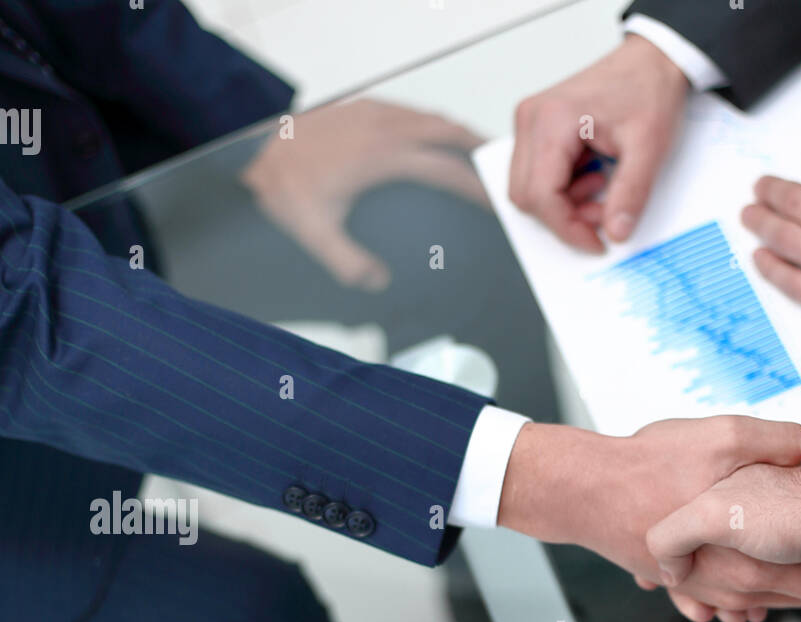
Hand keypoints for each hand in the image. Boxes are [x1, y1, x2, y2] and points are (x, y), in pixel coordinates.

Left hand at [241, 99, 486, 289]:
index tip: (493, 200)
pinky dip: (431, 123)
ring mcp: (372, 112)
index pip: (443, 169)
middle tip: (498, 167)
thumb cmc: (281, 185)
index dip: (473, 186)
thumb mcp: (312, 233)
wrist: (250, 149)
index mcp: (381, 158)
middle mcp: (382, 128)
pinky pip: (409, 110)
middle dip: (476, 149)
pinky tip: (432, 137)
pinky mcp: (360, 107)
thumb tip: (377, 282)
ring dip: (455, 132)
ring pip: (429, 116)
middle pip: (446, 130)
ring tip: (475, 151)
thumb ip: (347, 262)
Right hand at [499, 418, 800, 617]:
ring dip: (786, 586)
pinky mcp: (682, 583)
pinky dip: (742, 593)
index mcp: (751, 558)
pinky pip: (724, 601)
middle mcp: (730, 585)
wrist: (587, 490)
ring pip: (763, 602)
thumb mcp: (722, 435)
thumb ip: (776, 441)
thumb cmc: (648, 465)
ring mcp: (705, 589)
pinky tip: (753, 574)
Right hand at [509, 35, 688, 251]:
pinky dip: (563, 190)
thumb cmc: (648, 91)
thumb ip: (631, 193)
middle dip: (564, 217)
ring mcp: (531, 123)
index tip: (597, 243)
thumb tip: (616, 233)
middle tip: (602, 214)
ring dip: (563, 204)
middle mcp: (532, 119)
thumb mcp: (650, 147)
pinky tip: (592, 176)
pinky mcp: (538, 129)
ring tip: (601, 188)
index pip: (541, 195)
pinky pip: (537, 176)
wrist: (652, 61)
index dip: (567, 228)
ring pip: (528, 189)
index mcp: (552, 120)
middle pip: (526, 196)